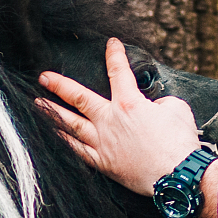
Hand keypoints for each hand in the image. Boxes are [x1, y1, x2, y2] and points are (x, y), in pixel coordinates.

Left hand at [36, 39, 204, 194]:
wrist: (178, 174)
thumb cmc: (180, 142)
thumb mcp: (177, 109)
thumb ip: (159, 103)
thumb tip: (152, 108)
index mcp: (129, 103)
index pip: (119, 72)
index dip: (115, 54)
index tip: (111, 43)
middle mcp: (110, 120)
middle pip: (79, 98)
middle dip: (59, 85)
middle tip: (43, 76)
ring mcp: (103, 143)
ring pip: (71, 125)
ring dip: (52, 112)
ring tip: (37, 104)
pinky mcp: (104, 163)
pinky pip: (77, 152)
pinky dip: (62, 142)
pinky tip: (51, 137)